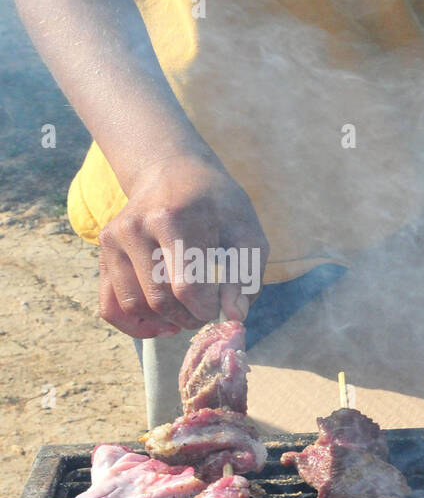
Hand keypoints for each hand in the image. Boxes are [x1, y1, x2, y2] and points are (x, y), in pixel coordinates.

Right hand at [97, 154, 267, 338]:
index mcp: (173, 218)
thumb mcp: (246, 232)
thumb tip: (234, 317)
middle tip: (206, 312)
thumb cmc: (217, 206)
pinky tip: (161, 324)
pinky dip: (134, 325)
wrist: (172, 172)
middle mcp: (135, 228)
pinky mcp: (103, 251)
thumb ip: (246, 276)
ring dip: (164, 321)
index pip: (187, 287)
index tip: (220, 307)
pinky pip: (109, 306)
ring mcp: (113, 239)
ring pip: (134, 306)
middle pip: (159, 300)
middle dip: (188, 318)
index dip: (207, 309)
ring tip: (187, 314)